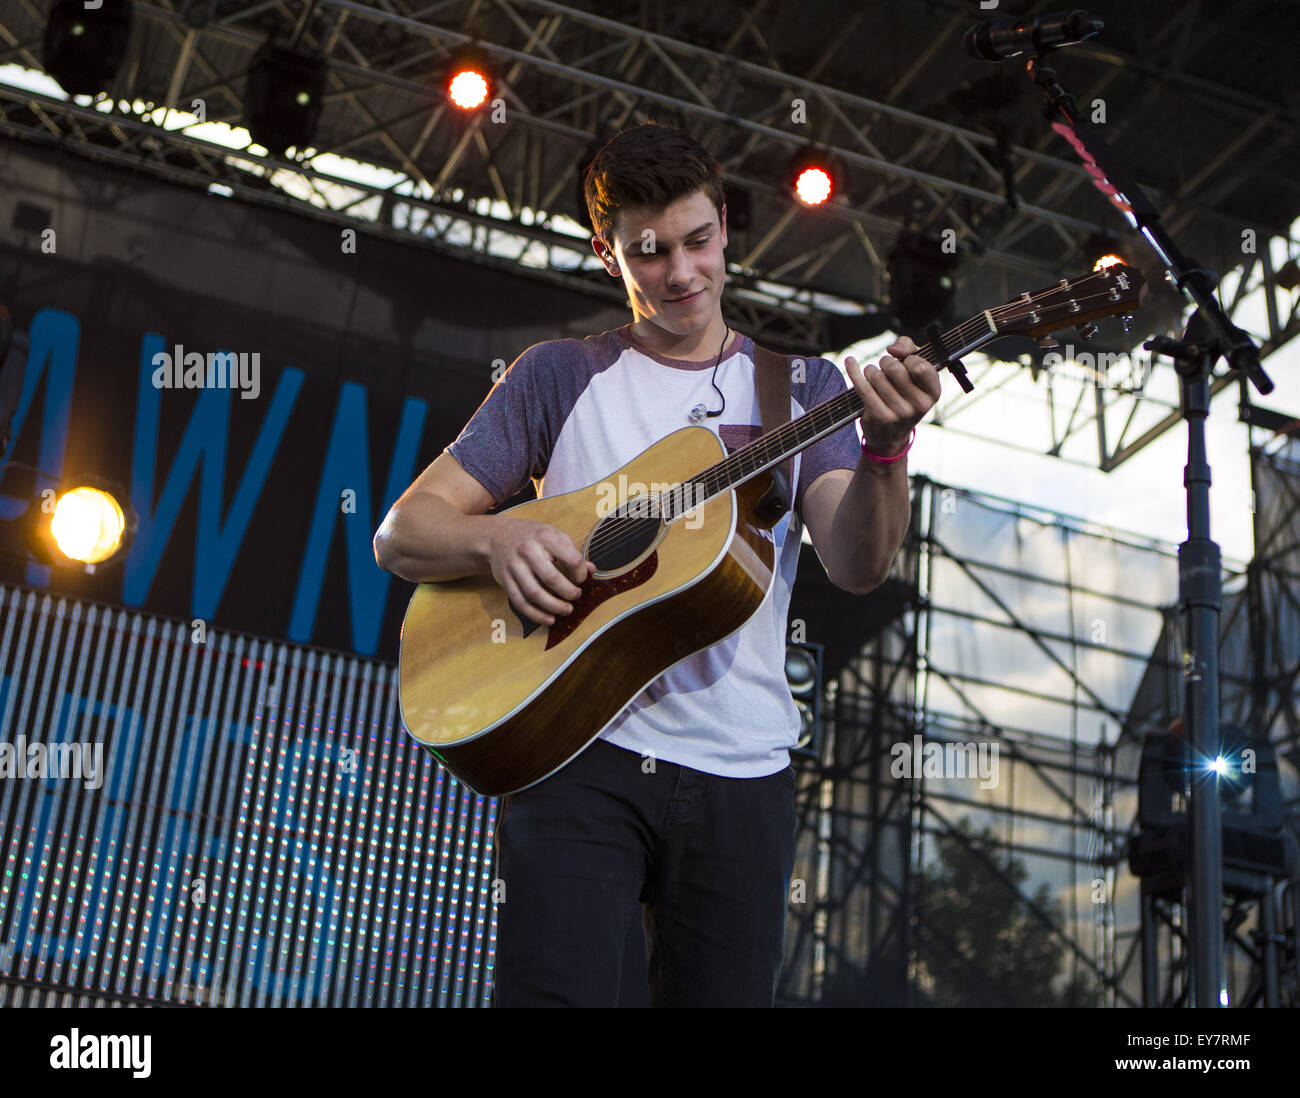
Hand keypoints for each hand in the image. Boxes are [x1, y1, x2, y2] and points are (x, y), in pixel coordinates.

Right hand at [487, 516, 595, 625]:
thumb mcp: (554, 535)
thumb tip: (591, 570)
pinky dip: (535, 614)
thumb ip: (572, 551)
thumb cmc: (532, 536)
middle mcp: (528, 550)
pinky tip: (548, 619)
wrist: (498, 536)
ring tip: (566, 610)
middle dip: (568, 593)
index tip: (581, 579)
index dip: (581, 573)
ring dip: (554, 607)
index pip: (571, 559)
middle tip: (576, 597)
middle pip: (551, 579)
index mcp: (545, 537)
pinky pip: (520, 602)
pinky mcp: (505, 580)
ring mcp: (514, 566)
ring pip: (534, 594)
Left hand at [845, 337, 942, 456]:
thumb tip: (894, 349)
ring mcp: (899, 413)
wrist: (890, 436)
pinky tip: (850, 362)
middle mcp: (919, 405)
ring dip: (871, 371)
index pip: (920, 365)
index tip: (903, 360)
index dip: (908, 358)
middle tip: (884, 368)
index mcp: (933, 393)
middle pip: (894, 368)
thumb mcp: (915, 376)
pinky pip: (863, 386)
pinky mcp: (879, 415)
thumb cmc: (904, 397)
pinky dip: (854, 371)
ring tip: (873, 377)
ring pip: (876, 376)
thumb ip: (910, 351)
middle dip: (886, 362)